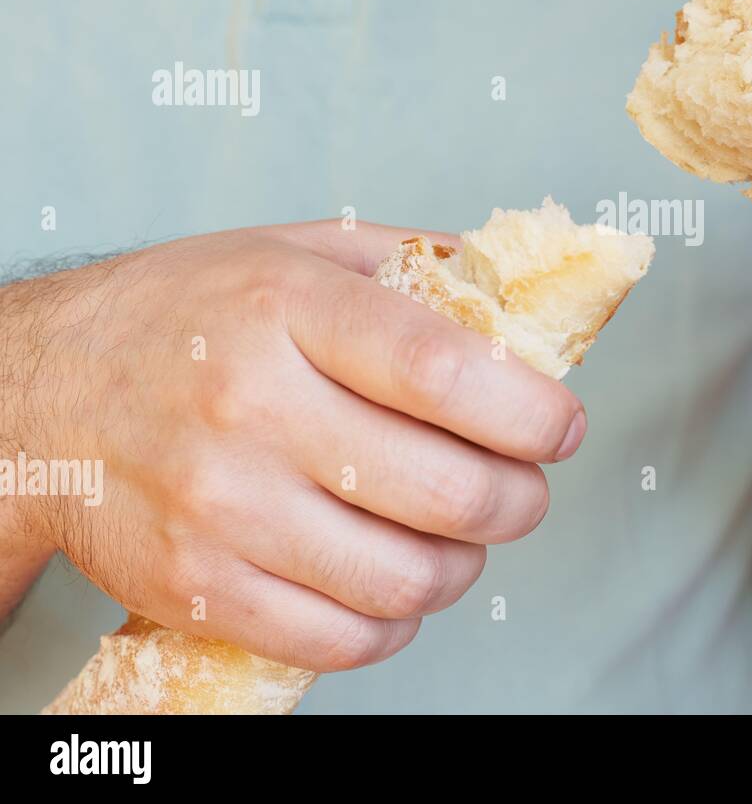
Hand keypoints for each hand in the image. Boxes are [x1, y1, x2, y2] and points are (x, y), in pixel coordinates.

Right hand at [0, 221, 584, 669]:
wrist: (36, 396)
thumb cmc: (180, 316)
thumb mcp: (291, 250)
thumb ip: (409, 261)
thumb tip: (517, 294)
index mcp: (287, 309)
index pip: (444, 372)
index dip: (530, 412)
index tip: (562, 427)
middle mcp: (251, 409)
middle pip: (446, 489)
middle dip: (520, 499)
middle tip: (524, 486)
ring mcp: (220, 509)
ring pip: (405, 578)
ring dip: (466, 566)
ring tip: (463, 536)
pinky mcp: (196, 588)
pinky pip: (339, 638)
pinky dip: (396, 624)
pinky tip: (396, 583)